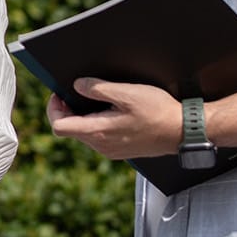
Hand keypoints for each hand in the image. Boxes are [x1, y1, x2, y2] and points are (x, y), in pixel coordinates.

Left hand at [47, 79, 182, 159]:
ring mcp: (110, 150)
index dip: (54, 109)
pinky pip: (98, 136)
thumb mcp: (126, 93)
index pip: (59, 126)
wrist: (182, 131)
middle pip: (70, 129)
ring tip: (96, 98)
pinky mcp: (119, 150)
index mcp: (99, 132)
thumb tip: (77, 86)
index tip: (59, 94)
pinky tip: (110, 110)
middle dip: (68, 109)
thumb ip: (98, 89)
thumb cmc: (158, 112)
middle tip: (75, 91)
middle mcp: (101, 146)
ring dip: (83, 115)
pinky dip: (96, 122)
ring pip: (84, 133)